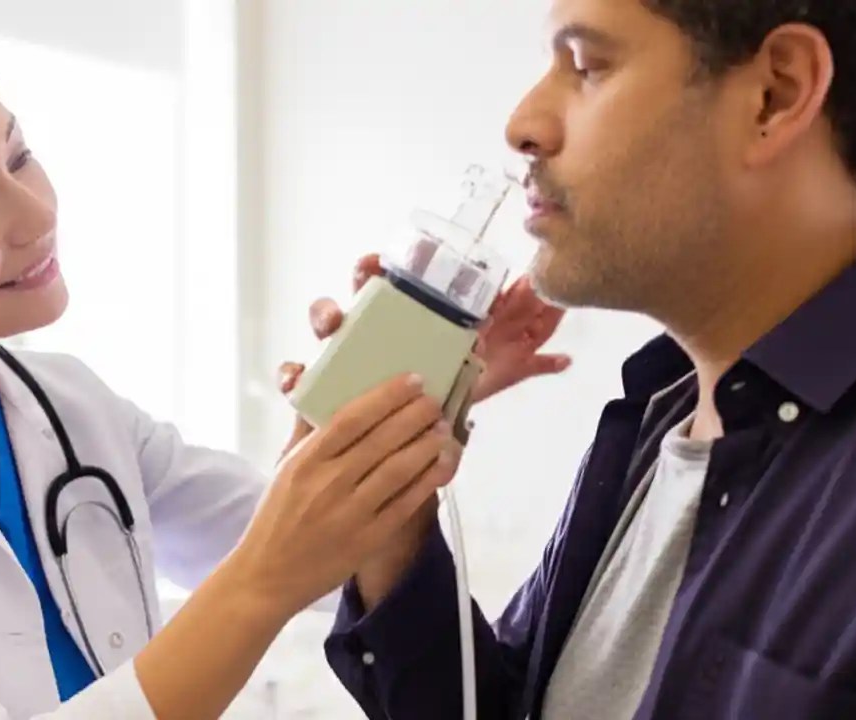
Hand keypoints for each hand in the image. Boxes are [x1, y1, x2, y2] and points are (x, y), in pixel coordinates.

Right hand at [229, 374, 461, 618]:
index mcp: (305, 460)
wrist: (268, 575)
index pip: (351, 419)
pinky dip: (428, 480)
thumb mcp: (284, 466)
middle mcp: (329, 483)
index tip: (411, 380)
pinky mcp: (369, 539)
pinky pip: (406, 503)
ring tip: (443, 428)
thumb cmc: (277, 514)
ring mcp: (351, 513)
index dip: (386, 397)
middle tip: (434, 401)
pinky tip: (443, 463)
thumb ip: (306, 427)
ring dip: (427, 445)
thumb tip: (314, 381)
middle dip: (415, 415)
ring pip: (399, 469)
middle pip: (381, 440)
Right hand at [306, 255, 570, 405]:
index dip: (387, 265)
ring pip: (324, 324)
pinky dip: (291, 373)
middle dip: (360, 278)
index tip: (387, 257)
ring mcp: (345, 357)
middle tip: (363, 276)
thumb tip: (564, 356)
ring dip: (324, 315)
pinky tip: (293, 376)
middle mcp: (374, 332)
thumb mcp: (484, 382)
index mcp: (412, 323)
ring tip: (330, 323)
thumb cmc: (437, 404)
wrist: (403, 448)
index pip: (396, 282)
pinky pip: (298, 376)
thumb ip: (520, 363)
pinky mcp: (323, 389)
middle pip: (358, 294)